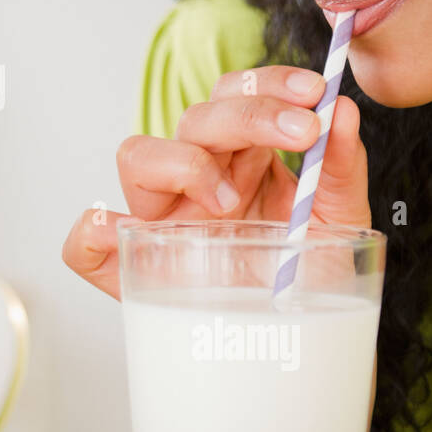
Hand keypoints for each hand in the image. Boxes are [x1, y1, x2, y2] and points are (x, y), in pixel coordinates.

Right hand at [62, 65, 369, 300]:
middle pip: (194, 118)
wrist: (307, 348)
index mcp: (243, 159)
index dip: (266, 84)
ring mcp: (163, 222)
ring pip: (135, 157)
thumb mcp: (340, 219)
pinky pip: (87, 244)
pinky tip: (126, 235)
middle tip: (300, 133)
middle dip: (247, 115)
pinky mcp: (135, 268)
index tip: (314, 95)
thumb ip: (342, 166)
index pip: (235, 94)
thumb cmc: (314, 279)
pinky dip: (94, 232)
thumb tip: (344, 112)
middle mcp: (199, 181)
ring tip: (229, 202)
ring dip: (181, 163)